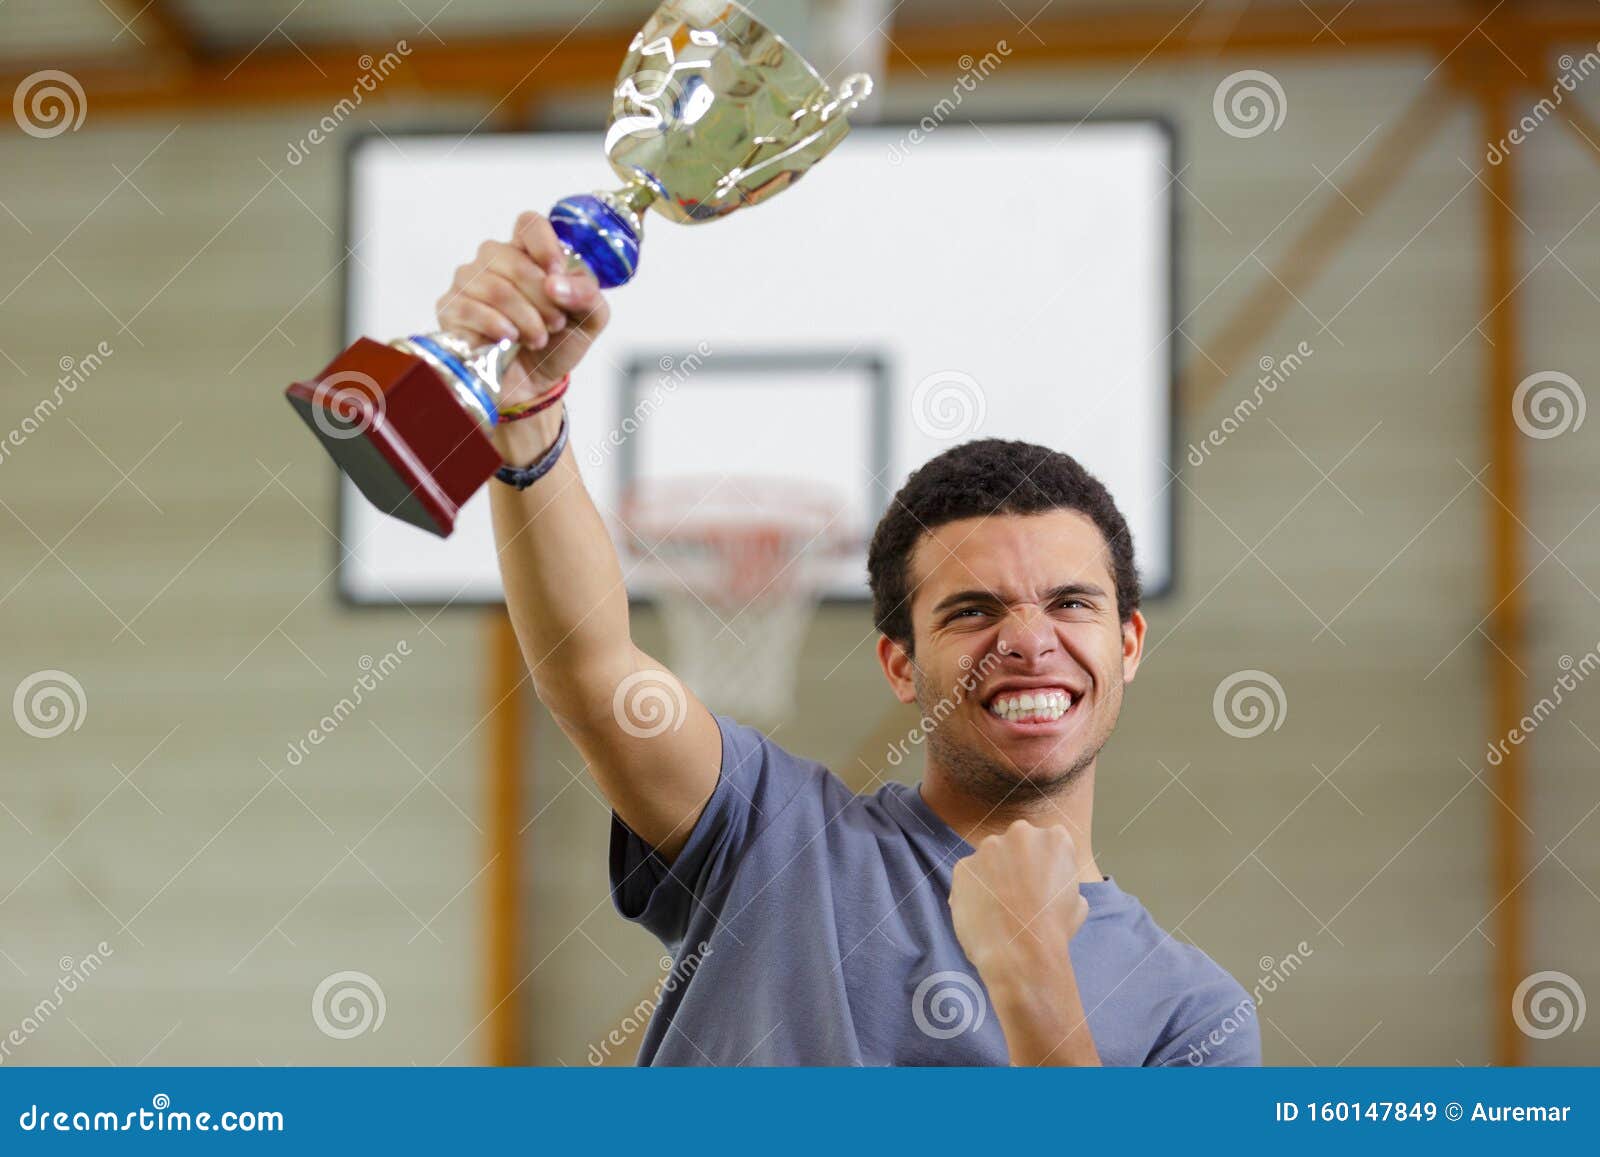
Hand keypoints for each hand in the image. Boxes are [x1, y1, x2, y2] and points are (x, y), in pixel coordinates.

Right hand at [435, 211, 610, 407]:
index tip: (557, 274)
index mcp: (529, 253)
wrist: (535, 385)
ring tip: (538, 338)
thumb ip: (587, 294)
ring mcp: (468, 283)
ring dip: (525, 317)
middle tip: (555, 323)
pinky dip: (498, 326)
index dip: (545, 245)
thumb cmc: (558, 343)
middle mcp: (494, 261)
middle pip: (511, 258)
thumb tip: (556, 283)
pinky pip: (470, 308)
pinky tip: (510, 339)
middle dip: (541, 297)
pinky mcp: (451, 309)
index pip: (529, 224)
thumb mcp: (589, 318)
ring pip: (494, 287)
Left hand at [948, 820, 1088, 978]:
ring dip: (994, 874)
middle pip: (1018, 844)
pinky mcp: (963, 865)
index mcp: (1054, 839)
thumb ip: (1064, 882)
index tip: (1042, 885)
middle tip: (1020, 895)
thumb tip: (1055, 888)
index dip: (1045, 866)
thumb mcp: (1078, 902)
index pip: (1049, 842)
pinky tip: (983, 912)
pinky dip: (973, 890)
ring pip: (991, 857)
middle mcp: (1021, 833)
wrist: (1020, 952)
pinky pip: (969, 875)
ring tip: (1000, 907)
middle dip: (1018, 864)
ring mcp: (988, 847)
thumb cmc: (1054, 930)